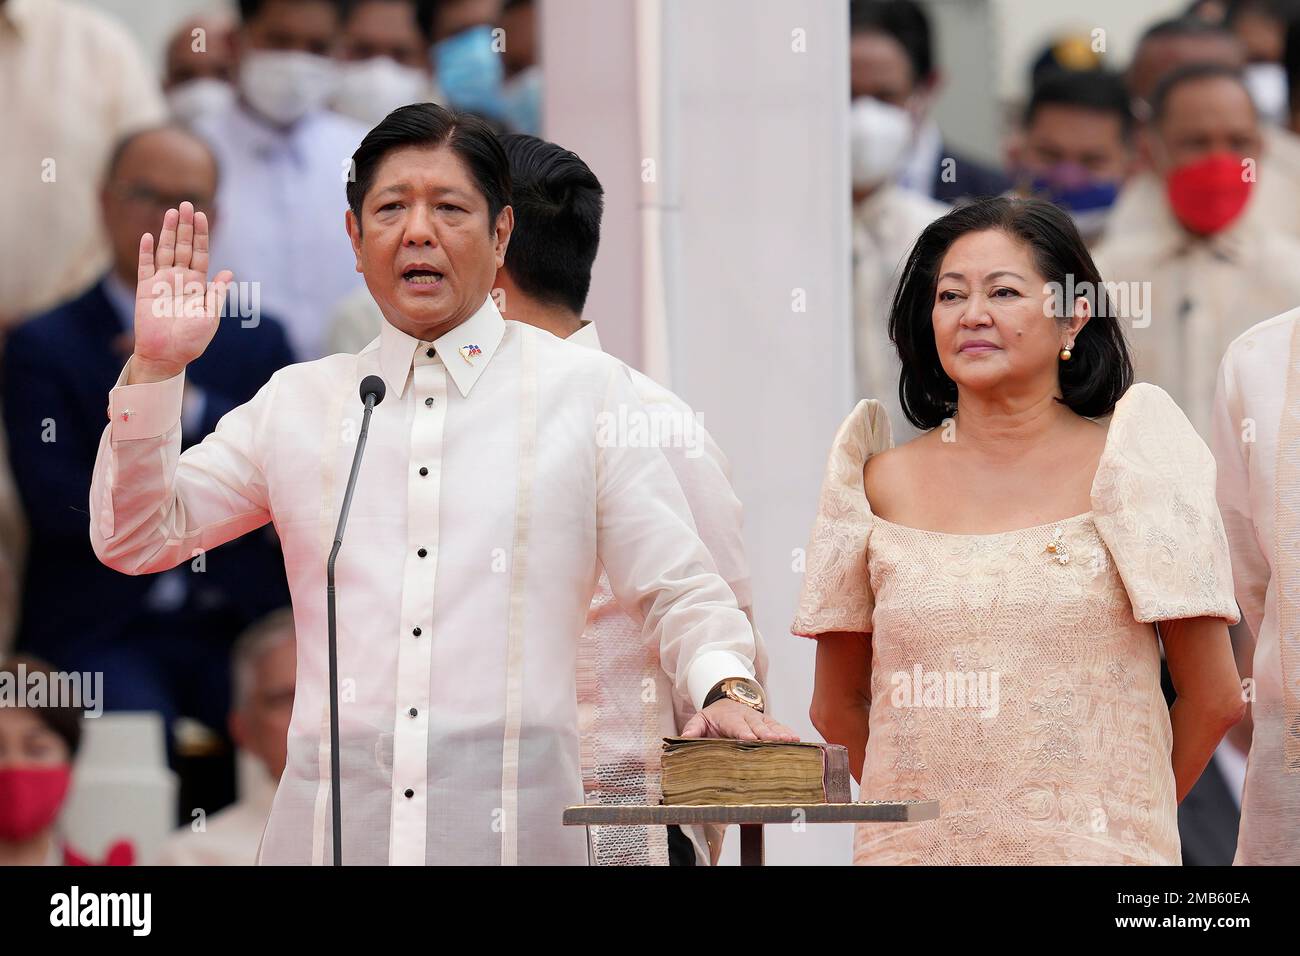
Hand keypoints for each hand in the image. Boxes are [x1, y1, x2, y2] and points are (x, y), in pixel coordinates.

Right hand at [129, 201, 230, 384]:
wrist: (167, 355)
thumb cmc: (191, 340)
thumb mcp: (210, 316)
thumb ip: (217, 294)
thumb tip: (228, 273)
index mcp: (197, 285)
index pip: (200, 253)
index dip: (201, 235)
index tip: (202, 215)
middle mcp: (180, 280)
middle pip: (182, 246)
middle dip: (185, 226)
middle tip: (186, 203)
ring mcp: (162, 282)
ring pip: (165, 251)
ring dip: (167, 231)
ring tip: (170, 212)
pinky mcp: (145, 289)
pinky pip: (145, 266)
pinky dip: (146, 251)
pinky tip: (149, 235)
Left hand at [680, 699, 800, 741]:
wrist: (727, 702)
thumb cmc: (714, 717)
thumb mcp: (700, 719)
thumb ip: (693, 727)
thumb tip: (685, 737)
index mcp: (729, 717)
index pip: (736, 725)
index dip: (743, 732)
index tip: (750, 739)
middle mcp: (747, 717)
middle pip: (757, 726)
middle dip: (766, 734)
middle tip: (774, 741)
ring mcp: (759, 719)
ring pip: (771, 725)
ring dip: (780, 733)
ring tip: (791, 739)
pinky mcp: (769, 722)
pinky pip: (779, 727)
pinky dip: (788, 732)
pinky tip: (797, 740)